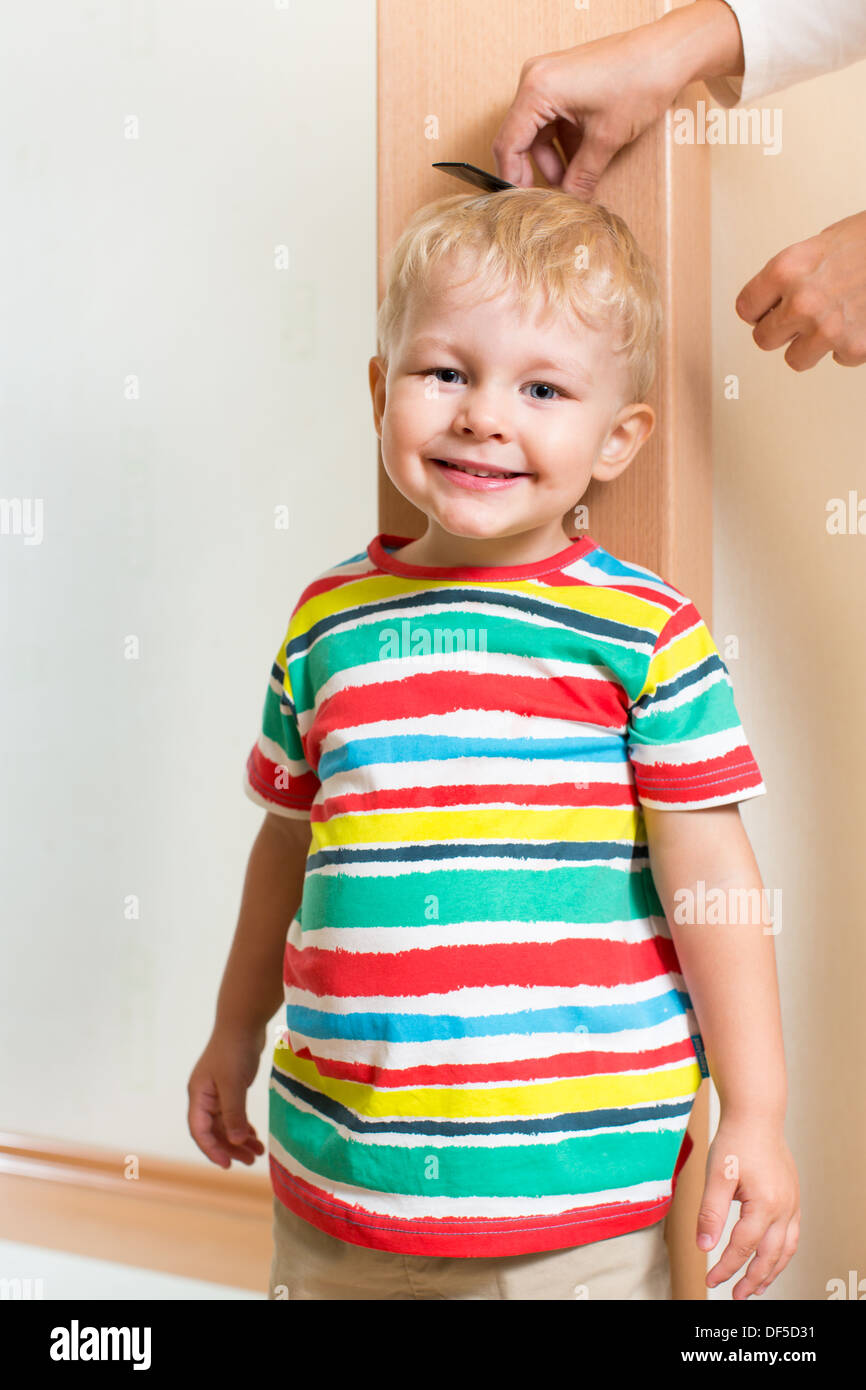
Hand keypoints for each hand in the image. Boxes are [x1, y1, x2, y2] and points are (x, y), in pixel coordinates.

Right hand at [187, 1023, 267, 1168]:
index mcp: (199, 1095)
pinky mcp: (230, 1086)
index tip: (228, 1165)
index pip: (200, 1130)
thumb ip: (233, 1113)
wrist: (243, 1022)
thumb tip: (234, 1142)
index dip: (212, 1150)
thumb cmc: (235, 1050)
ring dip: (239, 1139)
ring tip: (258, 1152)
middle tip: (250, 1161)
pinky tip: (254, 1135)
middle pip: (214, 1130)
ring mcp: (217, 1091)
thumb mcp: (233, 1084)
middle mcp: (204, 1096)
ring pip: (225, 1123)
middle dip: (230, 1147)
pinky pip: (234, 1113)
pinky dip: (243, 1125)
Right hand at [491, 2, 744, 199]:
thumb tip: (569, 203)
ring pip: (538, 132)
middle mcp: (536, 79)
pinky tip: (579, 163)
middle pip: (520, 138)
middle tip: (551, 199)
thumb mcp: (605, 139)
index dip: (513, 179)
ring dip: (553, 160)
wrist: (669, 51)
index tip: (524, 204)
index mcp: (537, 89)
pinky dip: (563, 144)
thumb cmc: (639, 80)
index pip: (508, 144)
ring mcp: (549, 77)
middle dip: (537, 171)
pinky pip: (552, 119)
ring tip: (572, 184)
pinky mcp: (564, 80)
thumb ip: (581, 176)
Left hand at [697, 1117, 799, 1298]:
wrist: (756, 1115)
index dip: (726, 1267)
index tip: (711, 1280)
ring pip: (786, 1249)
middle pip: (770, 1256)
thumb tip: (704, 1247)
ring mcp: (792, 1203)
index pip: (743, 1247)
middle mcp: (784, 1208)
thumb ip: (711, 1213)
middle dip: (752, 1279)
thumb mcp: (716, 1176)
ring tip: (757, 1287)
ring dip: (771, 1271)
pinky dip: (782, 1252)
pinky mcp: (792, 1197)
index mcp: (765, 1205)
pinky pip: (792, 1234)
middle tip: (736, 1296)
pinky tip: (771, 1257)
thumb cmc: (735, 1141)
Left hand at [736, 210, 865, 369]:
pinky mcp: (854, 347)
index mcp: (786, 270)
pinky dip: (849, 344)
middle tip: (799, 320)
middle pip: (763, 339)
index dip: (759, 310)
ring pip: (796, 359)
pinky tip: (860, 320)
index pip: (746, 309)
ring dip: (810, 346)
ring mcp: (827, 328)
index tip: (769, 310)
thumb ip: (790, 277)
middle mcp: (802, 301)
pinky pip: (838, 359)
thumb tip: (771, 305)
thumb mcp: (818, 246)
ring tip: (831, 322)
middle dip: (781, 331)